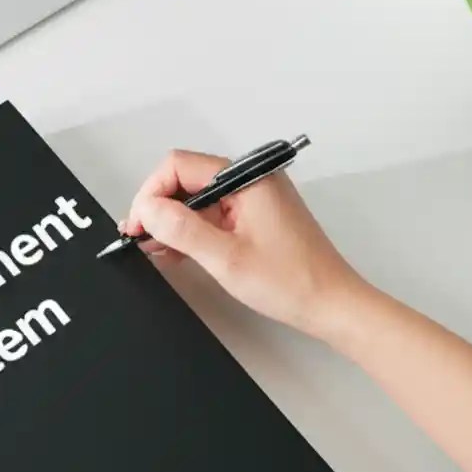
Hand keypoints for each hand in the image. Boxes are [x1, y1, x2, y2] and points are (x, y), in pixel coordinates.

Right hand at [123, 149, 371, 341]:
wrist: (333, 305)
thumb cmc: (290, 282)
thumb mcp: (225, 258)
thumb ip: (180, 229)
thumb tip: (146, 209)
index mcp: (246, 178)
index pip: (178, 166)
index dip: (150, 194)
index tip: (137, 225)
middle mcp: (250, 179)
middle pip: (186, 179)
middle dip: (158, 207)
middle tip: (140, 238)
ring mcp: (254, 197)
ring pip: (197, 197)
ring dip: (172, 220)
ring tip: (155, 248)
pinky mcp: (255, 215)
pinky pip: (213, 212)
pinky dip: (192, 229)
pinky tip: (177, 251)